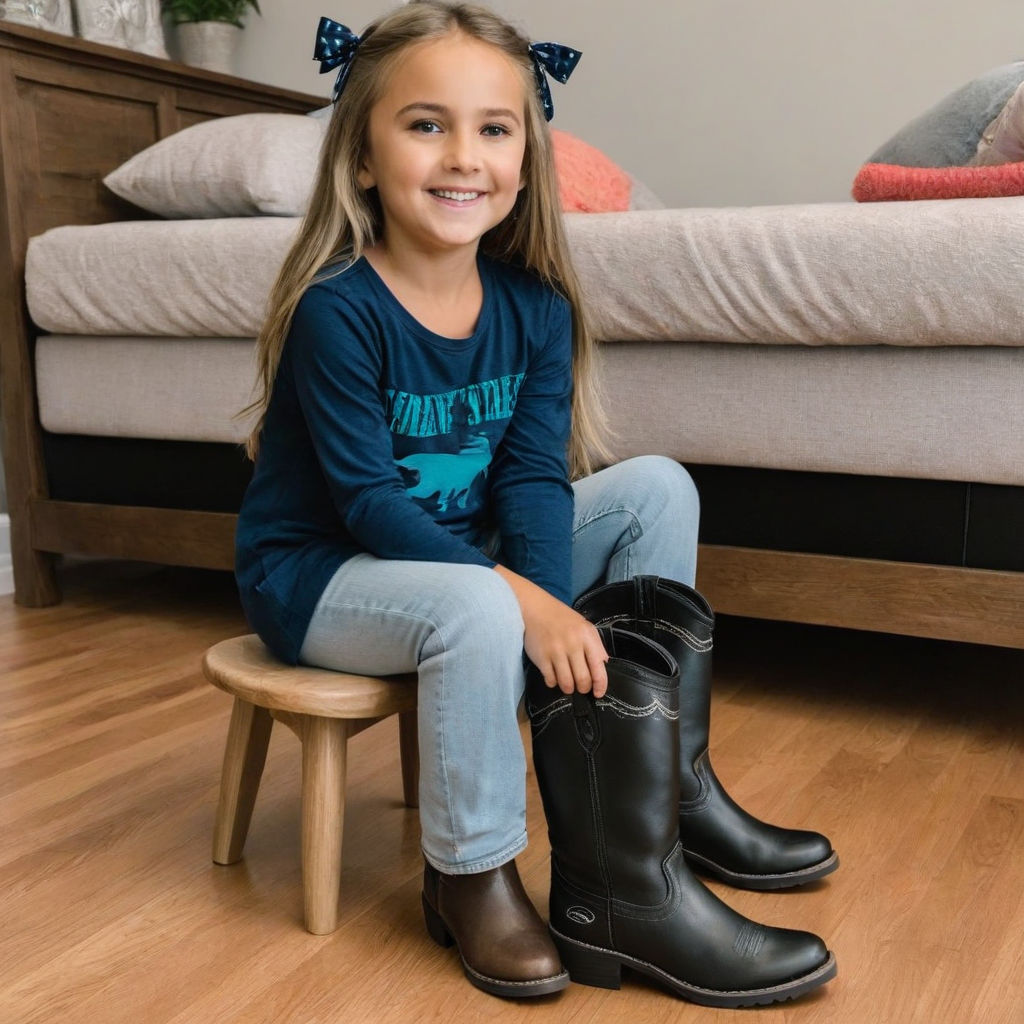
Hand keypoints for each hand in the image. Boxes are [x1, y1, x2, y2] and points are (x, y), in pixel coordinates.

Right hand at [493, 566, 608, 697]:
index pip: (598, 668)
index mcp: (587, 637)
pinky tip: (554, 676)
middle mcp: (572, 644)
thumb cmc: (562, 619)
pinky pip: (550, 679)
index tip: (598, 693)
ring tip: (568, 685)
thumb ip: (596, 645)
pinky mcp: (541, 657)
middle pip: (583, 679)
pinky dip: (553, 682)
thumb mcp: (585, 626)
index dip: (600, 685)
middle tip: (580, 687)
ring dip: (568, 688)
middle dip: (583, 688)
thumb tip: (604, 664)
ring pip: (566, 683)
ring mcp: (555, 651)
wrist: (536, 608)